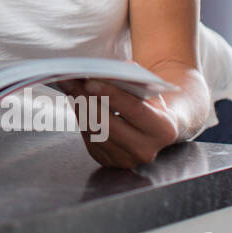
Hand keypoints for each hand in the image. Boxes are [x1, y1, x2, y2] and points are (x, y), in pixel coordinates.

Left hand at [56, 78, 181, 169]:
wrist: (155, 132)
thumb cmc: (151, 105)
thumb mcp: (150, 91)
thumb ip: (133, 81)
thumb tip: (106, 72)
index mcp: (163, 130)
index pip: (134, 110)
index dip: (111, 95)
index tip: (90, 81)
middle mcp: (145, 150)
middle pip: (107, 123)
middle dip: (86, 99)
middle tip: (69, 79)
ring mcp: (125, 159)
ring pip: (94, 130)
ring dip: (78, 106)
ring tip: (68, 85)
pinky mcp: (108, 160)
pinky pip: (88, 136)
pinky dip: (80, 116)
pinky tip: (75, 100)